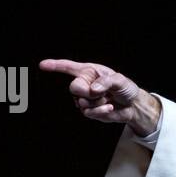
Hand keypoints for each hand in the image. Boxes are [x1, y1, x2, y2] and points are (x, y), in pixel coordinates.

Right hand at [39, 58, 160, 135]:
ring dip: (97, 103)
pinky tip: (109, 107)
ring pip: (81, 102)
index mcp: (90, 71)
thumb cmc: (126, 88)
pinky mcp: (89, 110)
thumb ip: (107, 82)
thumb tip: (93, 89)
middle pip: (74, 88)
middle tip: (101, 93)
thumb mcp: (120, 81)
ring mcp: (85, 98)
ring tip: (108, 99)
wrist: (133, 106)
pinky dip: (100, 110)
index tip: (42, 65)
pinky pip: (88, 112)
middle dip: (87, 92)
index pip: (69, 67)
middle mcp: (85, 83)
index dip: (55, 66)